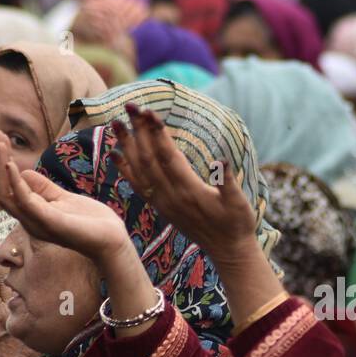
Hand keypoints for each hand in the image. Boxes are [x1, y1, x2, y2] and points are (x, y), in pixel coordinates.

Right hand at [0, 130, 131, 269]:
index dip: (1, 162)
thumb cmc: (90, 222)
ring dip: (2, 166)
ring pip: (6, 194)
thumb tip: (24, 172)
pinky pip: (26, 201)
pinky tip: (12, 164)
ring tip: (0, 143)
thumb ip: (44, 188)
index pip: (7, 187)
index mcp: (32, 213)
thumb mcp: (63, 198)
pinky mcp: (50, 222)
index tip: (1, 138)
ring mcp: (37, 222)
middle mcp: (29, 219)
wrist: (112, 241)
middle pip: (1, 189)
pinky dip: (16, 182)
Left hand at [112, 105, 257, 263]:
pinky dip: (125, 169)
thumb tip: (221, 162)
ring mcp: (163, 203)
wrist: (228, 251)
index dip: (156, 133)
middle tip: (129, 105)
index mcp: (189, 191)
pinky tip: (116, 154)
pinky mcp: (161, 208)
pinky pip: (138, 186)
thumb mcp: (240, 203)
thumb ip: (229, 183)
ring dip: (127, 146)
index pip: (168, 156)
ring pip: (139, 170)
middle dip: (138, 131)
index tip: (148, 111)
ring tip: (115, 123)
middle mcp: (171, 196)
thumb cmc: (237, 224)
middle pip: (149, 158)